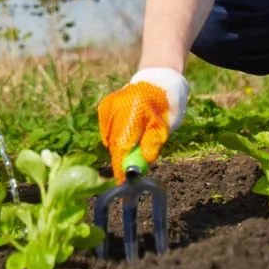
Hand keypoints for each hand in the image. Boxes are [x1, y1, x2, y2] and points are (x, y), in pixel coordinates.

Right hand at [97, 67, 190, 184]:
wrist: (157, 82)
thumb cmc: (164, 107)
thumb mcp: (163, 128)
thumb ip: (152, 144)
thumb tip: (143, 163)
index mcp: (133, 111)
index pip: (122, 146)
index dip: (121, 168)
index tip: (123, 187)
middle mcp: (115, 107)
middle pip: (113, 144)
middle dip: (122, 160)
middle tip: (133, 169)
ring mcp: (107, 106)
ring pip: (109, 139)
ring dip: (119, 148)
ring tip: (135, 144)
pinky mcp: (104, 106)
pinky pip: (107, 131)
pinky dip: (115, 137)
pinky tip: (128, 132)